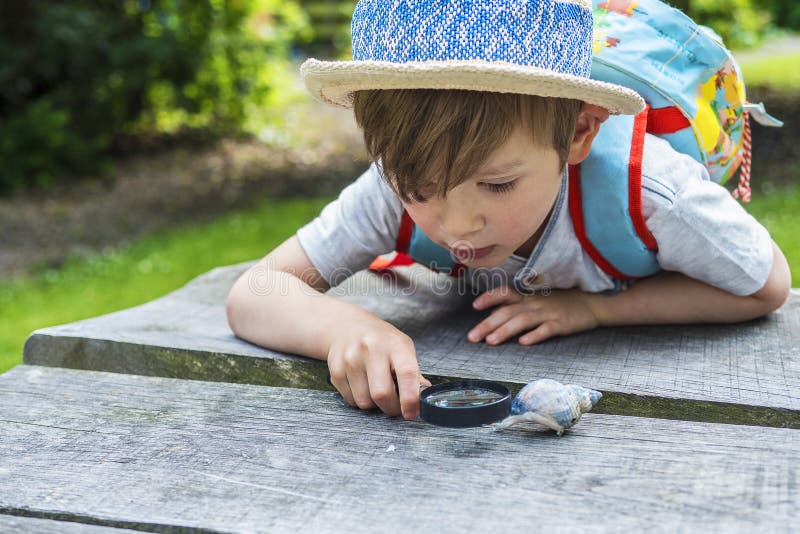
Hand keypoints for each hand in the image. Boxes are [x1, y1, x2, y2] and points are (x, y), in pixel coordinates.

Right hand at [327, 316, 431, 419]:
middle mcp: (371, 349)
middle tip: (397, 407)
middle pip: (382, 394)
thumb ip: (413, 373)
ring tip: (376, 389)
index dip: (411, 399)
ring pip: (364, 402)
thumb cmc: (380, 340)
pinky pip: (350, 400)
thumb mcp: (402, 347)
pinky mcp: (336, 370)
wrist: (346, 326)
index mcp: (394, 344)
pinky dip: (359, 400)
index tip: (412, 413)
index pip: (407, 374)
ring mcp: (351, 359)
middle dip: (392, 408)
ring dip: (374, 405)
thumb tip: (423, 398)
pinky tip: (362, 385)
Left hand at [467, 286, 599, 344]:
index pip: (505, 293)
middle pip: (507, 312)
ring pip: (522, 321)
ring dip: (505, 331)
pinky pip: (546, 329)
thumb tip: (492, 315)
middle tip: (472, 337)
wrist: (591, 304)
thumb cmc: (560, 303)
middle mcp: (534, 303)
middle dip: (487, 324)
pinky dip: (535, 335)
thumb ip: (516, 307)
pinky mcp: (561, 324)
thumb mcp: (537, 300)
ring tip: (490, 341)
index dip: (489, 298)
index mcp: (527, 297)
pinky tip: (524, 342)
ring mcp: (547, 313)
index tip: (474, 306)